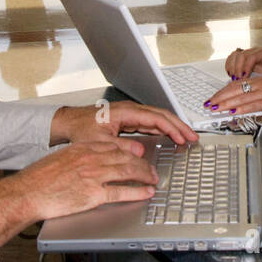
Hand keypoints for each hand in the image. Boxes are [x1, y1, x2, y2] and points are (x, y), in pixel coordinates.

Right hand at [0, 140, 157, 245]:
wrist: (27, 193)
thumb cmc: (40, 179)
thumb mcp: (61, 158)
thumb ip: (79, 157)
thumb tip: (90, 161)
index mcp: (84, 149)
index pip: (114, 146)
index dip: (131, 151)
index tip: (140, 154)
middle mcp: (92, 159)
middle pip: (126, 158)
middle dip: (143, 164)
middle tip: (152, 170)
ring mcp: (94, 176)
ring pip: (128, 172)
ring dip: (145, 176)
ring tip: (153, 180)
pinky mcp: (94, 194)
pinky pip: (122, 191)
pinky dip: (137, 192)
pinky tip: (146, 193)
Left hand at [51, 101, 196, 145]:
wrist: (69, 123)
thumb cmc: (81, 129)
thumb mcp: (100, 142)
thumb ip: (121, 147)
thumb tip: (139, 151)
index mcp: (126, 112)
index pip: (156, 118)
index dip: (172, 128)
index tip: (182, 138)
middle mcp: (130, 110)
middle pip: (161, 115)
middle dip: (179, 126)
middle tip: (192, 137)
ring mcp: (130, 114)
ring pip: (158, 118)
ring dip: (173, 127)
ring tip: (186, 137)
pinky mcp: (129, 119)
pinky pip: (151, 122)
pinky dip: (163, 129)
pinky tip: (169, 136)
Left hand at [205, 73, 261, 114]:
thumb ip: (252, 94)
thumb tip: (235, 103)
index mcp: (258, 81)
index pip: (235, 85)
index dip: (222, 92)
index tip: (213, 98)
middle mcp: (260, 85)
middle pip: (235, 90)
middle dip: (220, 98)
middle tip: (209, 104)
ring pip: (242, 97)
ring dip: (227, 104)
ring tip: (216, 109)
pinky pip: (254, 105)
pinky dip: (243, 109)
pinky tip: (234, 112)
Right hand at [224, 46, 261, 78]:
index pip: (252, 56)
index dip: (246, 67)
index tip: (244, 78)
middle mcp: (255, 51)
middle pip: (241, 55)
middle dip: (238, 69)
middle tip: (238, 80)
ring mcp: (248, 54)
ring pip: (235, 56)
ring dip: (232, 68)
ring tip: (234, 78)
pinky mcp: (242, 59)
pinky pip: (232, 58)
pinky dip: (229, 66)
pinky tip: (232, 75)